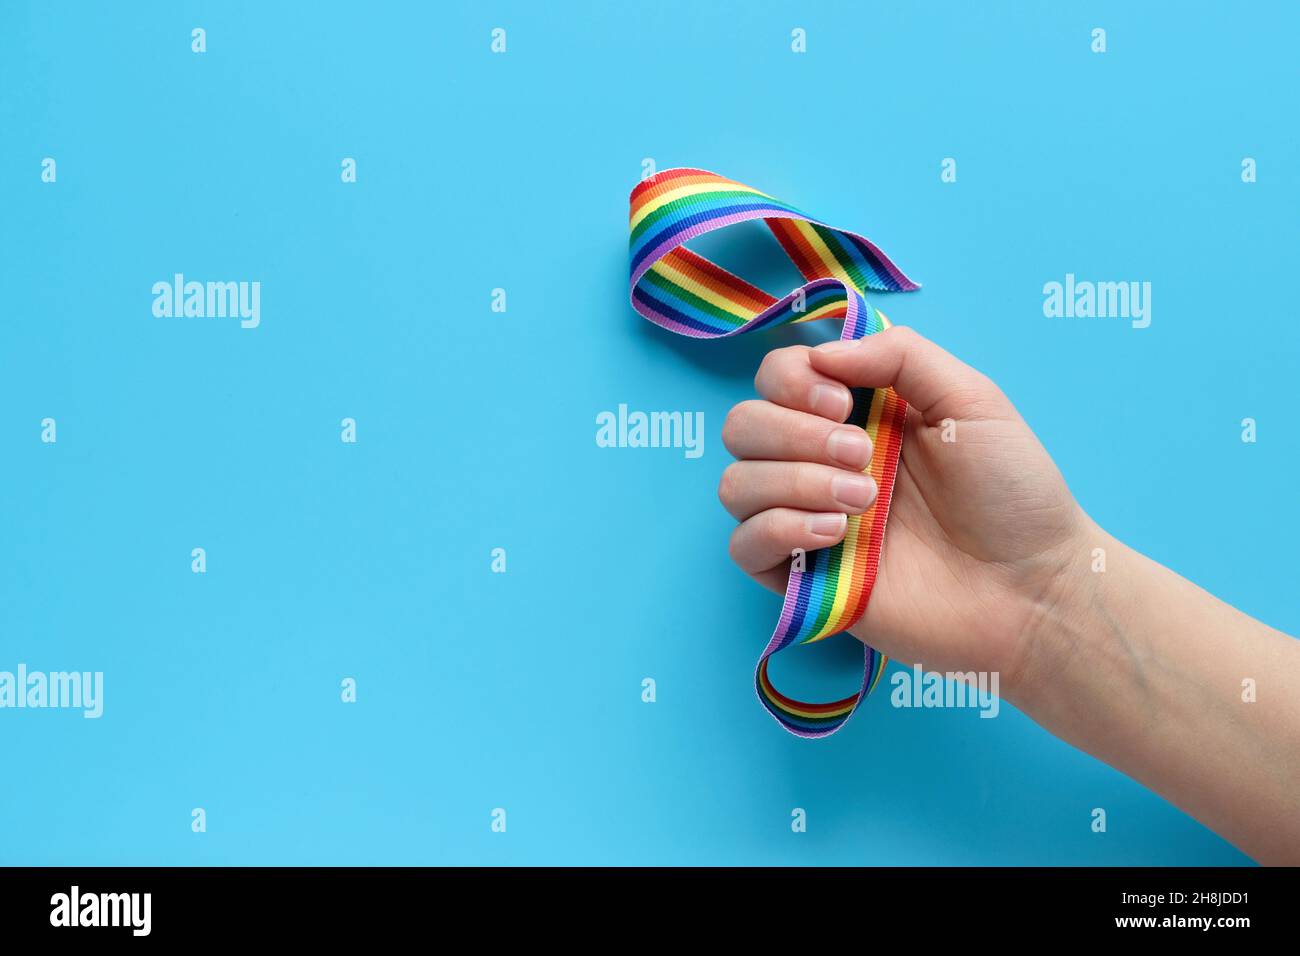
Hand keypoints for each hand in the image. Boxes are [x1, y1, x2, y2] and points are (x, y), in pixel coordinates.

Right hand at [718, 326, 1086, 690]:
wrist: (1032, 587)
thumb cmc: (1014, 493)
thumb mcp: (972, 399)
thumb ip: (902, 356)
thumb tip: (823, 355)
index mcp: (857, 414)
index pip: (777, 377)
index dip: (792, 381)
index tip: (843, 403)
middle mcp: (822, 462)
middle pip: (743, 425)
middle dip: (793, 433)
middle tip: (862, 456)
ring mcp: (808, 520)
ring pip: (735, 484)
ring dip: (791, 482)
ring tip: (862, 502)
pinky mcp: (803, 578)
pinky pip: (743, 545)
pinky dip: (778, 529)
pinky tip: (834, 535)